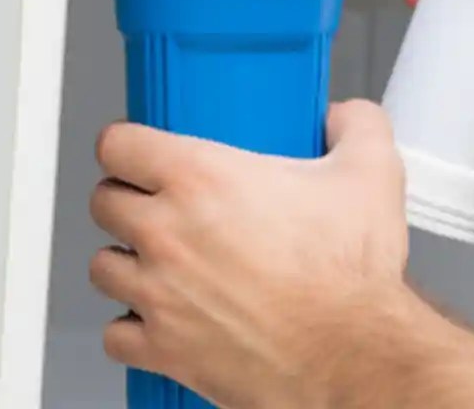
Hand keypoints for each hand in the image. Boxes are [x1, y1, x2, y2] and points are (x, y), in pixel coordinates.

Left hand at [89, 100, 409, 408]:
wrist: (355, 357)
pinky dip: (133, 327)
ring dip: (127, 261)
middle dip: (127, 201)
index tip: (138, 153)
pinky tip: (161, 318)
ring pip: (102, 266)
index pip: (118, 144)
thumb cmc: (352, 275)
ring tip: (159, 263)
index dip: (127, 145)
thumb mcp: (371, 175)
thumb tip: (346, 118)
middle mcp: (168, 232)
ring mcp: (159, 293)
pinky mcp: (163, 348)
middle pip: (103, 201)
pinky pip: (115, 334)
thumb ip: (357, 128)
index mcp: (203, 179)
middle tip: (158, 207)